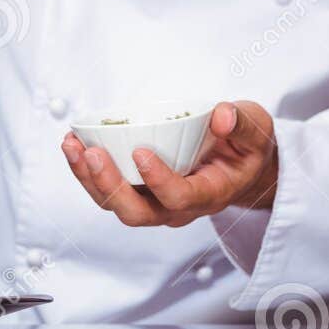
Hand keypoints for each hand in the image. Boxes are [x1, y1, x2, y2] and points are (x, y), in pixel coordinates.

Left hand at [61, 101, 277, 227]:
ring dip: (89, 178)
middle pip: (138, 213)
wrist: (241, 167)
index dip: (160, 181)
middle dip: (110, 186)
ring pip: (117, 205)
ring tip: (72, 146)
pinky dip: (88, 171)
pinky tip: (74, 145)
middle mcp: (178, 207)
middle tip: (92, 153)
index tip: (141, 152)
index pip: (181, 198)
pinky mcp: (140, 192)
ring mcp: (156, 202)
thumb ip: (242, 123)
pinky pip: (109, 190)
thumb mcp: (256, 131)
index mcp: (210, 194)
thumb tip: (222, 116)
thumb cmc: (246, 149)